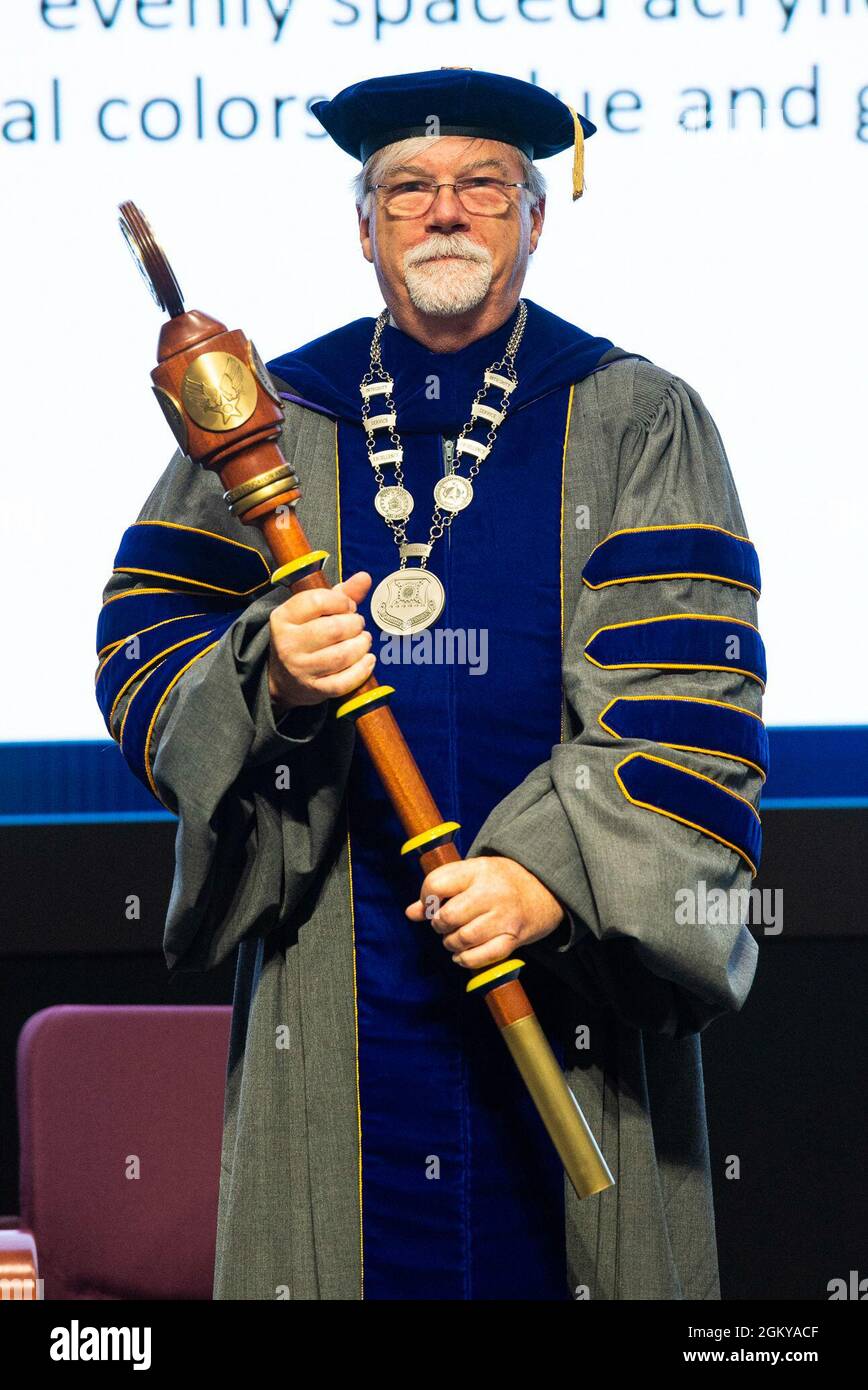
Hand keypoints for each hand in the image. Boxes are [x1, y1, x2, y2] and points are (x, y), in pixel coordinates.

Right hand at [268, 571, 374, 711]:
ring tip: (363, 640)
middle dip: (355, 624)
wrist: (283, 679)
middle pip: (334, 629)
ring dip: (361, 645)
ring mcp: (300, 669)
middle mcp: (288, 643)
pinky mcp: (314, 690)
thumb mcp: (312, 612)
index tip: (348, 606)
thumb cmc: (304, 636)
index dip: (342, 601)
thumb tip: (365, 577)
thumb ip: (339, 594)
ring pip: (342, 656)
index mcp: (283, 617)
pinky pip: (344, 682)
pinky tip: (367, 659)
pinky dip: (362, 669)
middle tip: (358, 625)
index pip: (318, 601)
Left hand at [405, 855, 565, 970]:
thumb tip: (411, 913)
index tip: (431, 903)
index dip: (426, 898)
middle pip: (447, 916)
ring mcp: (504, 917)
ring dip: (450, 942)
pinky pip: (479, 957)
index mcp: (479, 870)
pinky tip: (462, 953)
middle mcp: (492, 892)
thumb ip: (442, 888)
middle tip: (445, 922)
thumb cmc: (502, 881)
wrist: (546, 890)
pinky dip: (464, 959)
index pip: (436, 884)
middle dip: (439, 924)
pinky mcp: (513, 939)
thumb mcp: (473, 873)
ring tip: (454, 936)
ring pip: (461, 939)